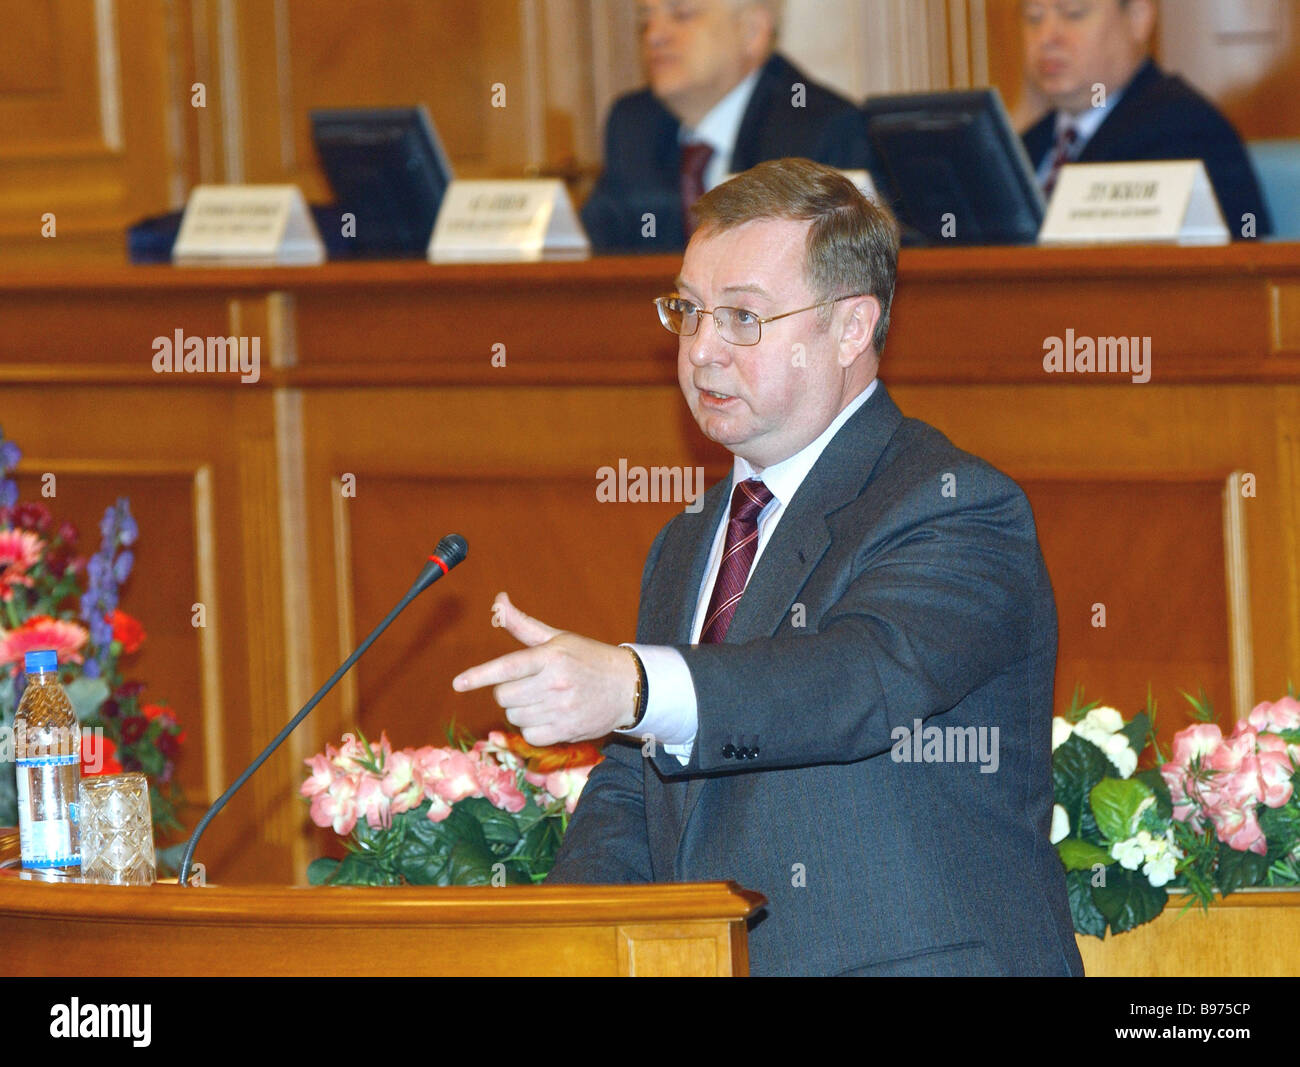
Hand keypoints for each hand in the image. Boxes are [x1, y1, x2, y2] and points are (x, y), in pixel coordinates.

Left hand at [451, 592, 637, 745]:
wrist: (628, 686)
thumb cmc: (588, 658)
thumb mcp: (558, 638)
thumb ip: (523, 624)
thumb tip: (498, 600)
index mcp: (552, 656)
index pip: (508, 667)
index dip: (480, 676)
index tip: (458, 684)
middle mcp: (556, 683)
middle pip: (504, 696)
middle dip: (508, 691)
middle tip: (528, 684)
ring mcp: (562, 709)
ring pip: (514, 716)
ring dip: (521, 710)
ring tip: (543, 699)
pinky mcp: (567, 731)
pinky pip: (530, 735)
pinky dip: (533, 728)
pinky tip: (549, 715)